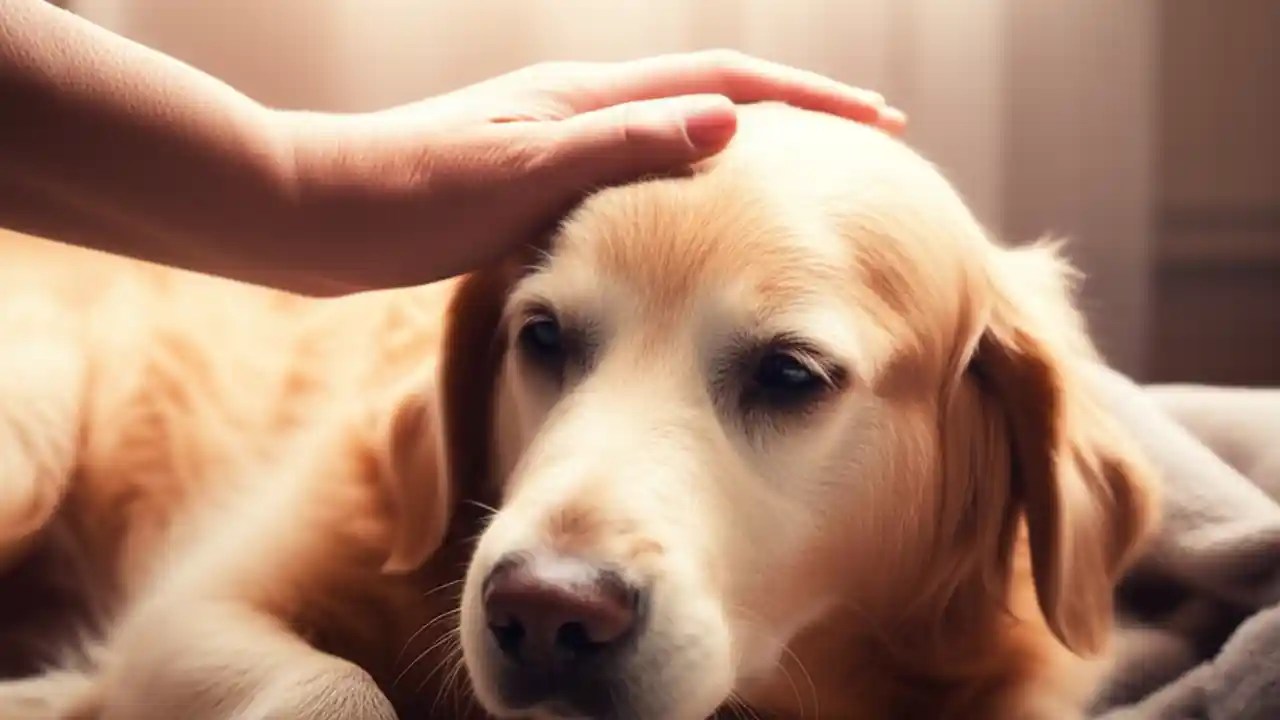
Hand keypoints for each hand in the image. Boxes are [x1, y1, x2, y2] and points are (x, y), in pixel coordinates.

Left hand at [273, 51, 905, 294]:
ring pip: (674, 138)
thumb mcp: (523, 175)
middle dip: (793, 114)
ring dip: (744, 149)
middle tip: (863, 139)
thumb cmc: (407, 199)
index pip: (723, 85)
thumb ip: (623, 147)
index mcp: (586, 100)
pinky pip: (635, 178)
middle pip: (708, 100)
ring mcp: (555, 145)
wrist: (314, 218)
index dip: (806, 100)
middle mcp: (578, 111)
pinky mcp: (530, 185)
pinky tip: (692, 224)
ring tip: (800, 180)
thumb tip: (732, 123)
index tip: (878, 119)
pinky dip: (687, 189)